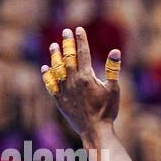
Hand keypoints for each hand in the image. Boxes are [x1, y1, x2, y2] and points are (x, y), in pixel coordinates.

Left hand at [41, 26, 120, 141]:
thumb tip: (115, 51)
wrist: (95, 131)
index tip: (78, 29)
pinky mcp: (59, 100)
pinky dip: (47, 75)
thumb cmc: (107, 111)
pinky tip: (45, 68)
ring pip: (57, 68)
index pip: (83, 53)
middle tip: (65, 31)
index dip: (81, 40)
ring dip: (55, 56)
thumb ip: (112, 69)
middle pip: (68, 57)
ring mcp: (64, 90)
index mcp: (87, 77)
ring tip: (53, 45)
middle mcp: (73, 81)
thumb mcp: (114, 90)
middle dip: (67, 43)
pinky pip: (50, 84)